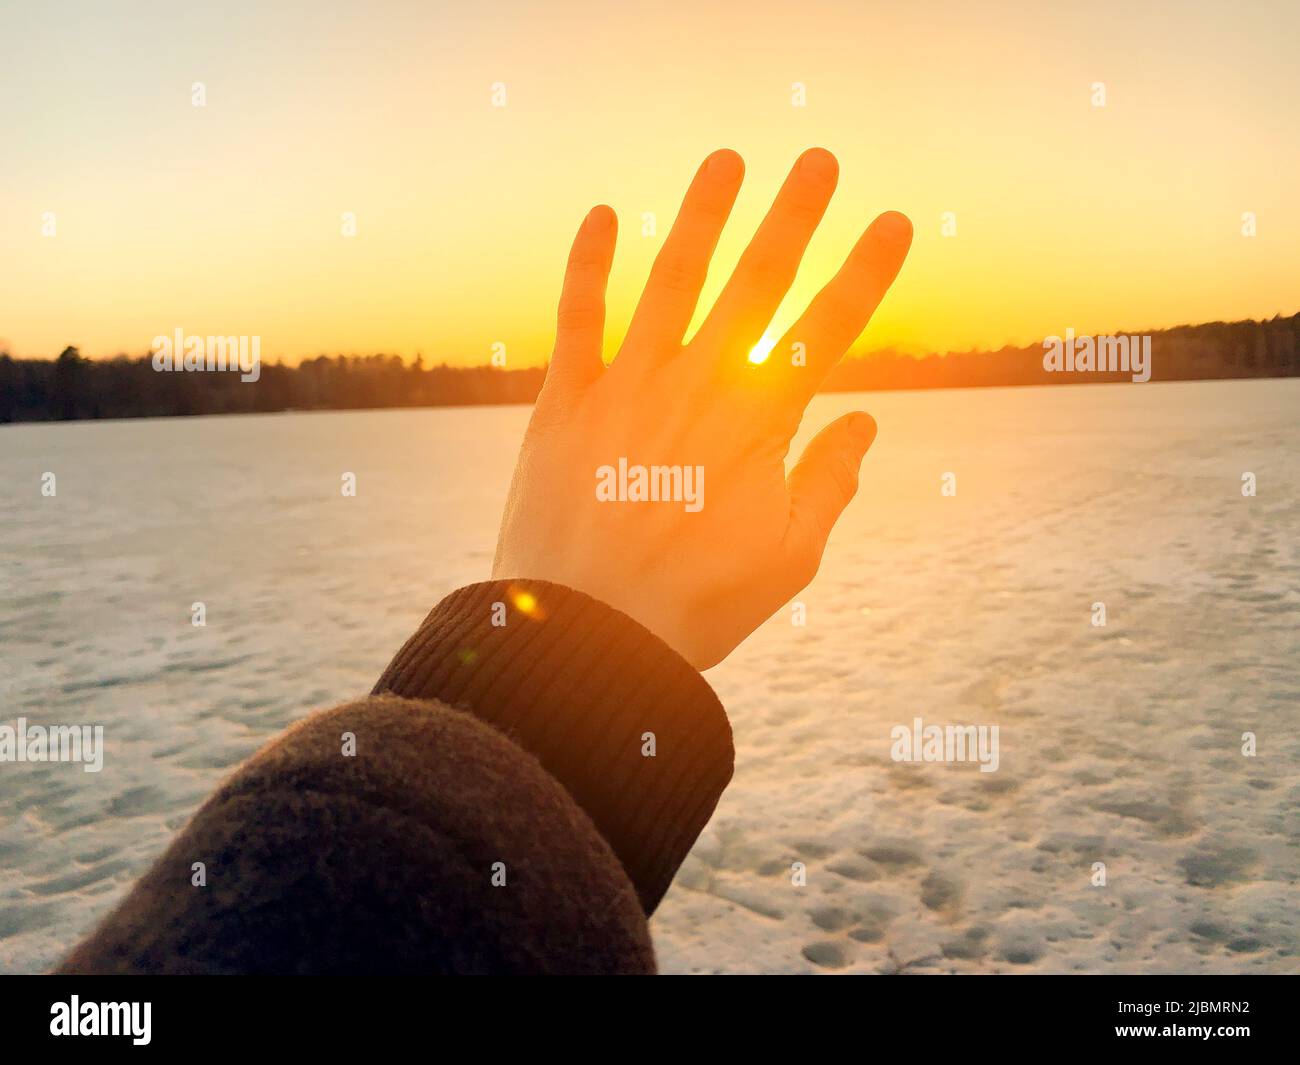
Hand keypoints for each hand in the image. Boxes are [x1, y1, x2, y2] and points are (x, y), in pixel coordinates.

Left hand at [493, 148, 911, 668]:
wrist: (584, 639)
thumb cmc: (694, 608)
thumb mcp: (788, 559)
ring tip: (727, 159)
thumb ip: (830, 483)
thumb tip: (865, 420)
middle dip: (794, 218)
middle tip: (820, 160)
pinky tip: (605, 213)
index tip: (893, 222)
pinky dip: (588, 264)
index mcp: (758, 424)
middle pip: (755, 284)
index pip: (825, 328)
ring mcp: (626, 387)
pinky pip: (576, 318)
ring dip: (703, 215)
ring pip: (672, 280)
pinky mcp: (563, 404)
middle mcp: (696, 386)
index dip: (863, 273)